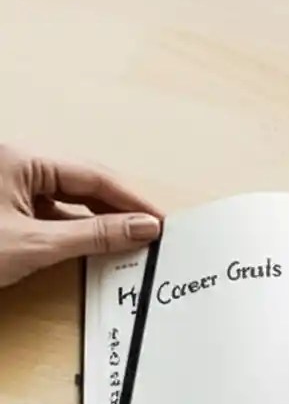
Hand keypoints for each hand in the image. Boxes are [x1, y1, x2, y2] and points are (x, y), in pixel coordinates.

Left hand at [0, 146, 162, 286]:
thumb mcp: (36, 244)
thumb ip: (94, 235)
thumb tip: (143, 228)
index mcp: (21, 159)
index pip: (92, 176)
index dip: (131, 200)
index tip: (159, 221)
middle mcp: (16, 165)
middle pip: (83, 183)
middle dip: (119, 208)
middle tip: (151, 231)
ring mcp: (10, 185)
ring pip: (68, 198)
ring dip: (99, 219)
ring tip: (130, 237)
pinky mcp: (6, 208)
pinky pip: (51, 210)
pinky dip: (76, 226)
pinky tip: (97, 240)